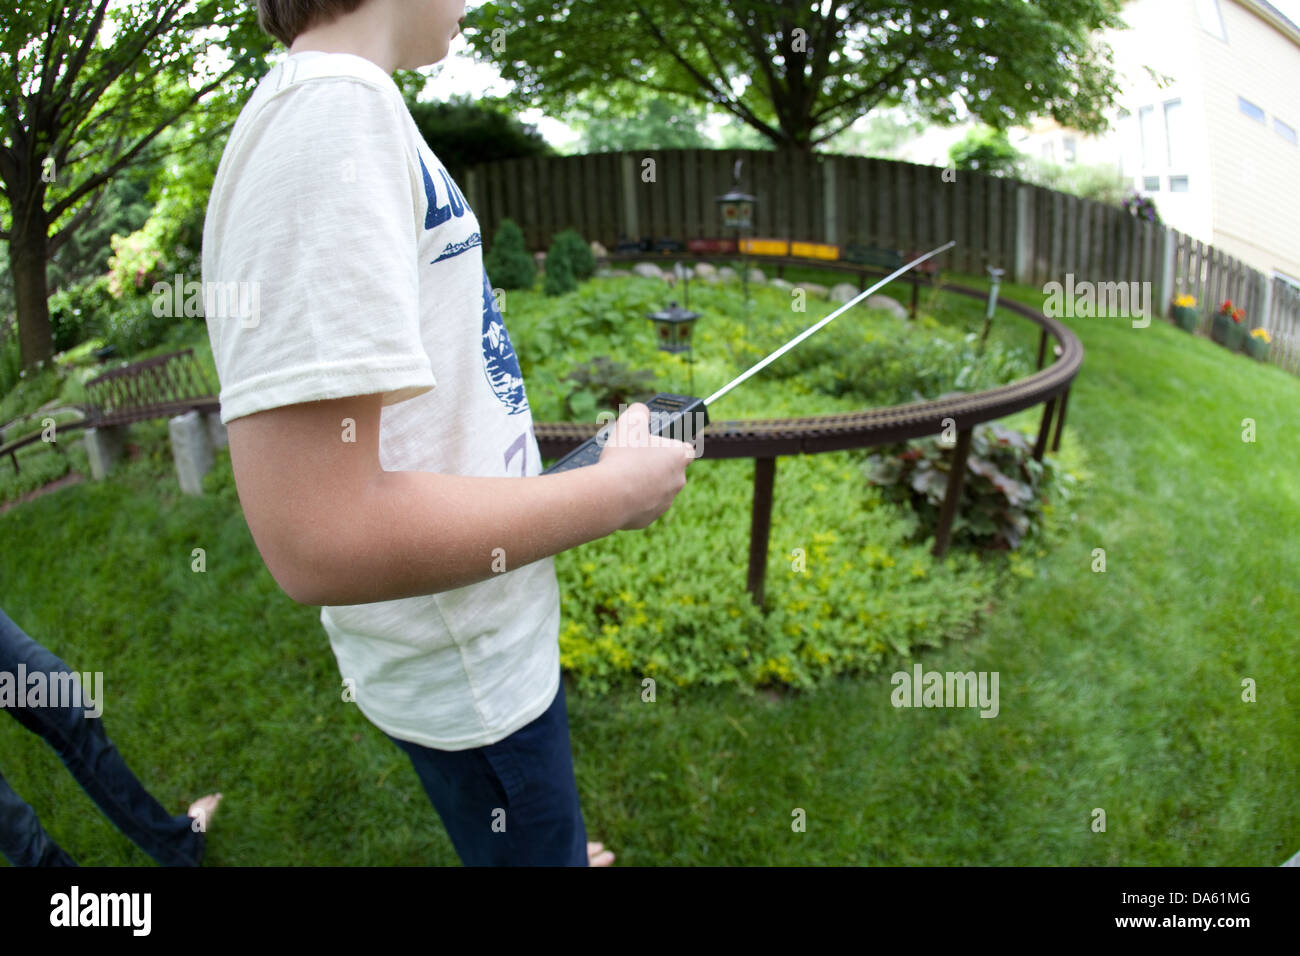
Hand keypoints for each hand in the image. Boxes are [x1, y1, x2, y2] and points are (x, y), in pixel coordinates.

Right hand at [596, 403, 695, 529]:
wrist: (609, 495)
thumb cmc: (623, 457)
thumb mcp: (630, 421)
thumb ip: (640, 411)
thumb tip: (642, 411)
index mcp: (679, 457)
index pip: (686, 448)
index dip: (670, 445)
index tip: (656, 444)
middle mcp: (678, 481)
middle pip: (669, 470)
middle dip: (653, 464)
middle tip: (633, 458)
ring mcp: (665, 502)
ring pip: (656, 489)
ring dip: (643, 483)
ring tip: (621, 476)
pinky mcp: (650, 518)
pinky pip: (643, 506)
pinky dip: (633, 500)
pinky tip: (618, 493)